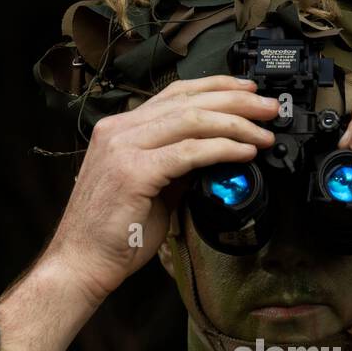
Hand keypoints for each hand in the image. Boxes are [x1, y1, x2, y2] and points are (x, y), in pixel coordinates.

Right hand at [0, 76, 278, 350]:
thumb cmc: (113, 235)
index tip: (248, 93)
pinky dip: (222, 149)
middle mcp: (119, 131)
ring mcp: (124, 149)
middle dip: (236, 101)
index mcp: (120, 129)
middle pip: (188, 100)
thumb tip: (212, 155)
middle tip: (270, 109)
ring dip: (236, 124)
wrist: (81, 263)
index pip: (175, 94)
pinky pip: (188, 153)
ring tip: (264, 132)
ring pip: (192, 121)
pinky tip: (244, 153)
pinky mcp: (134, 173)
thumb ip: (176, 167)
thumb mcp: (150, 189)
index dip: (216, 87)